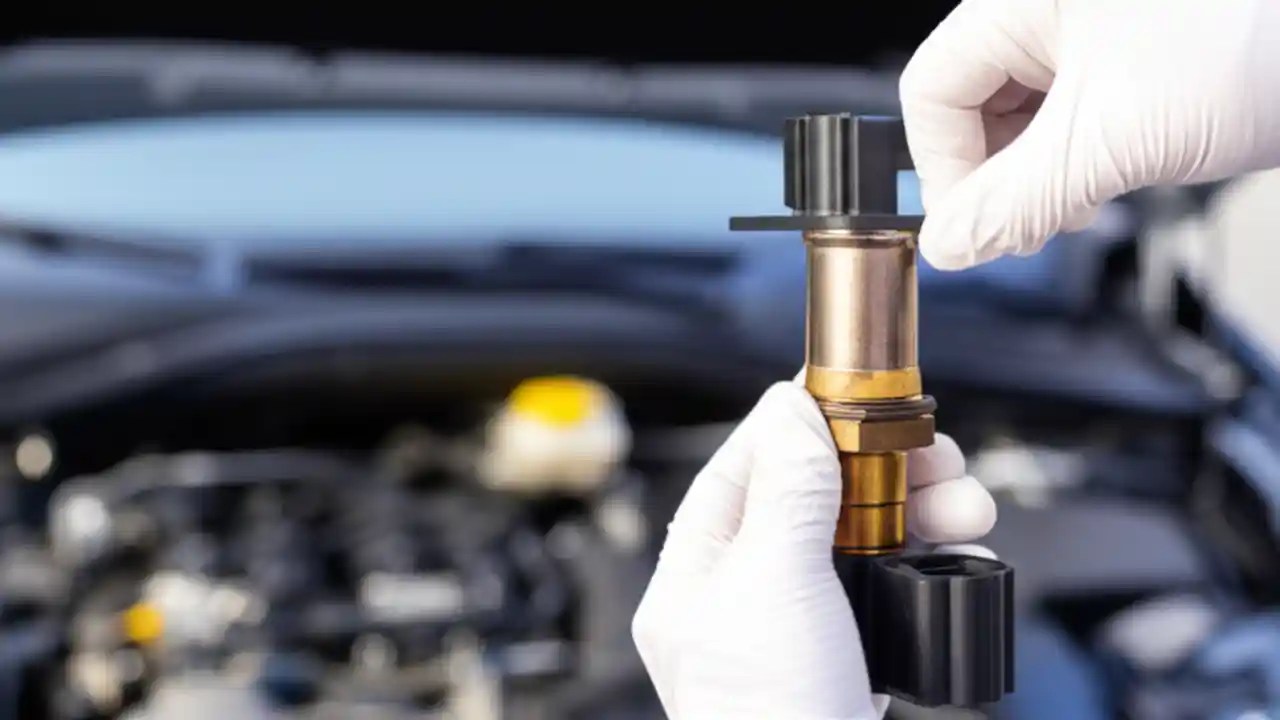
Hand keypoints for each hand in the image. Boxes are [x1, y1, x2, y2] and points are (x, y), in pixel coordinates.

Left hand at [631, 381, 996, 719]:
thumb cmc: (768, 716)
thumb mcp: (774, 581)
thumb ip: (788, 491)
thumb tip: (790, 410)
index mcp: (697, 573)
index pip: (740, 469)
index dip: (793, 425)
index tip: (844, 393)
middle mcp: (743, 597)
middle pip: (812, 499)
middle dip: (880, 469)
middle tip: (933, 452)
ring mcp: (797, 629)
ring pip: (859, 541)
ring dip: (917, 511)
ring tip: (965, 502)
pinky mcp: (848, 657)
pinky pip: (887, 587)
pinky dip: (926, 562)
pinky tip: (958, 548)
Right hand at [900, 0, 1279, 269]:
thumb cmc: (1259, 38)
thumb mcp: (1111, 141)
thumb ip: (1014, 201)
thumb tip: (948, 245)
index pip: (933, 87)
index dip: (942, 166)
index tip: (973, 227)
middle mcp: (1051, 8)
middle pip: (972, 101)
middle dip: (992, 175)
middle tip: (1026, 226)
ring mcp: (1094, 30)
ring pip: (1021, 114)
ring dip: (1034, 174)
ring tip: (1072, 206)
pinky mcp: (1131, 58)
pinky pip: (1069, 114)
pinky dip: (1075, 159)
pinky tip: (1100, 183)